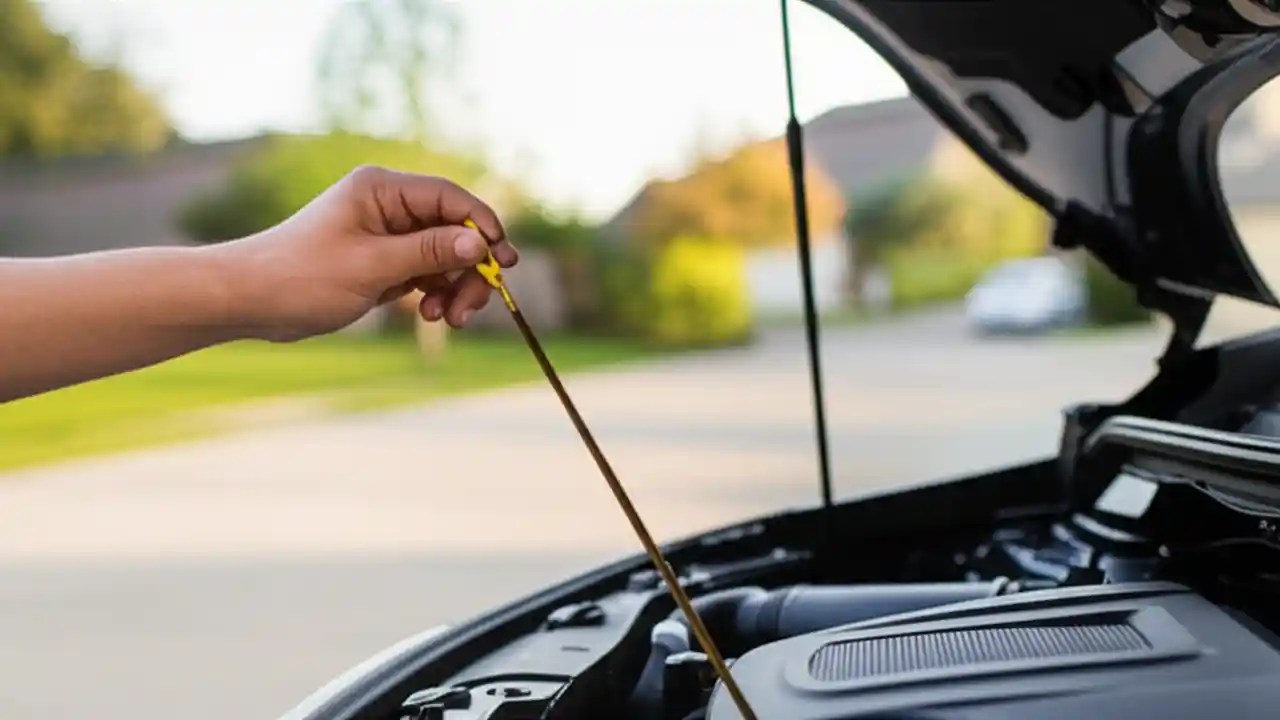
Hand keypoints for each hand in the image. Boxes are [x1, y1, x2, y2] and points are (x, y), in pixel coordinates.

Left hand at [221, 165, 517, 341]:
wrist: (249, 300)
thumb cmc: (302, 276)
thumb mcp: (373, 266)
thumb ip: (430, 252)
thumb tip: (480, 242)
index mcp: (383, 188)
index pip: (450, 197)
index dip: (482, 226)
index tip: (502, 261)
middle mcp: (388, 204)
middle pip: (454, 229)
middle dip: (469, 268)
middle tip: (472, 306)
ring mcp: (386, 233)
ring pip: (445, 254)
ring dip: (455, 287)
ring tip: (447, 319)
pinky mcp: (382, 260)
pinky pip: (426, 272)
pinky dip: (436, 294)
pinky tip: (431, 316)